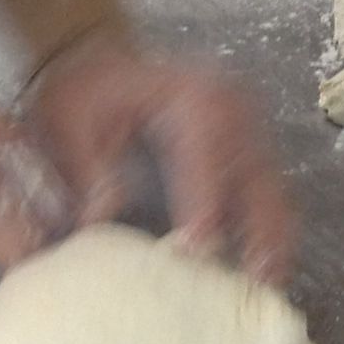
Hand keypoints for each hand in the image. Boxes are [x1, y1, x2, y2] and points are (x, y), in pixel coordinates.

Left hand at [22, 28, 297, 286]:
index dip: (205, 206)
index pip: (208, 157)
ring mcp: (245, 119)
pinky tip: (260, 262)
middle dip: (261, 230)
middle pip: (257, 173)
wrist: (98, 59)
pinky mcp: (248, 136)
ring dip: (273, 235)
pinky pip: (266, 184)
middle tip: (254, 281)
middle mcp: (230, 104)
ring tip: (265, 284)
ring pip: (272, 184)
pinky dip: (267, 223)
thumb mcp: (69, 121)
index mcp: (190, 96)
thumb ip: (89, 171)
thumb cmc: (85, 91)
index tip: (198, 250)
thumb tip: (100, 221)